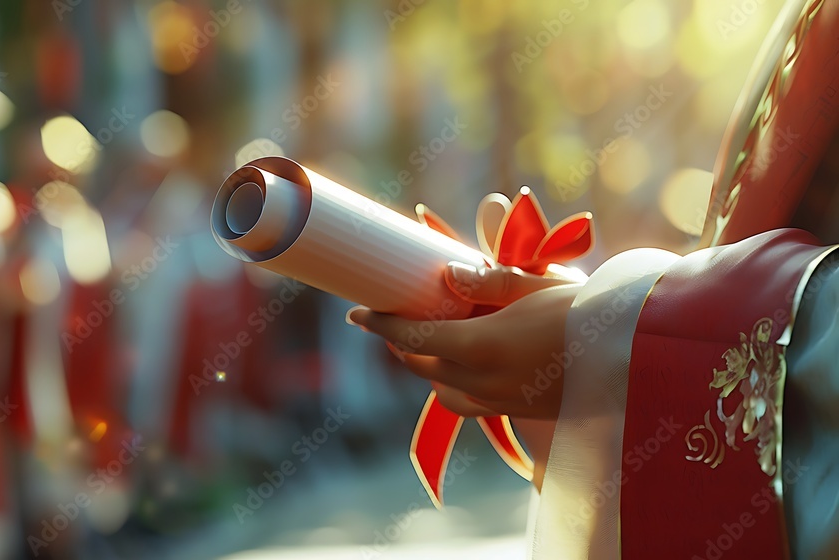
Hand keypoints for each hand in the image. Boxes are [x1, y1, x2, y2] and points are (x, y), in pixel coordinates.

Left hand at [347, 264, 580, 419]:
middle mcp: (485, 380)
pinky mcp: (520, 412)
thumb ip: (490, 281)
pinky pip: (470, 403)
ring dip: (427, 367)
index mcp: (483, 346)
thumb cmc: (592, 310)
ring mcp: (502, 402)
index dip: (381, 324)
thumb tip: (445, 274)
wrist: (640, 359)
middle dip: (402, 344)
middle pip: (422, 365)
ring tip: (427, 341)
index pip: (414, 335)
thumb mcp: (540, 285)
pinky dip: (453, 384)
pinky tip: (466, 364)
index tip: (357, 313)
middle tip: (393, 320)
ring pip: (443, 390)